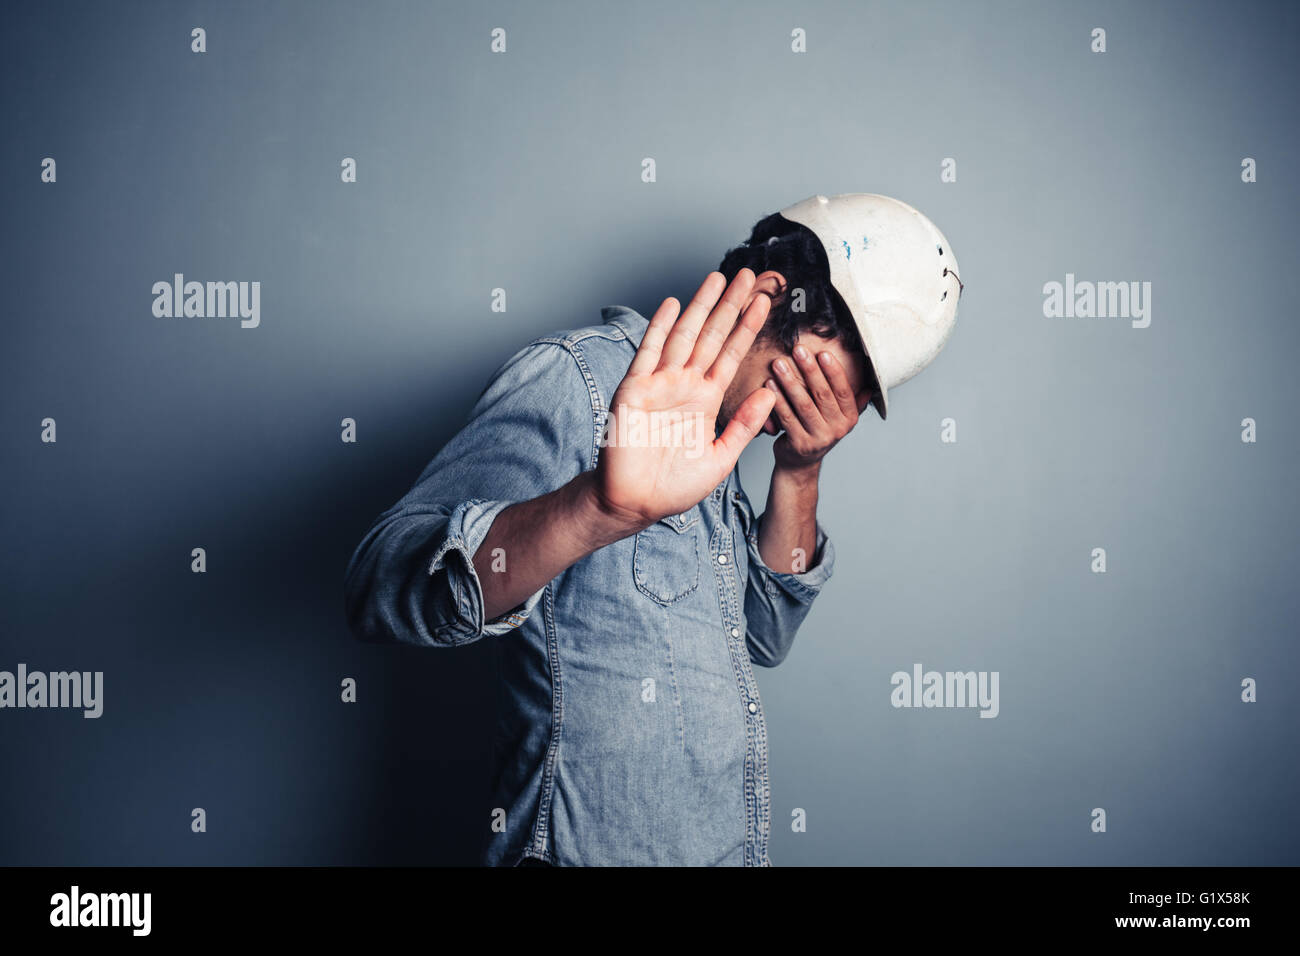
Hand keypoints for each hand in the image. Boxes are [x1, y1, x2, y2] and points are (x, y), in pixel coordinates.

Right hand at [593, 269, 776, 527]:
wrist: (636, 503)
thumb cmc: (675, 486)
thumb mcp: (721, 457)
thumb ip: (744, 424)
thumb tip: (770, 391)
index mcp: (706, 400)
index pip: (731, 355)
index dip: (748, 328)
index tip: (764, 302)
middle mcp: (684, 385)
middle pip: (712, 336)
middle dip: (730, 306)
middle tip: (749, 276)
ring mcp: (659, 384)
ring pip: (684, 336)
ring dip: (701, 307)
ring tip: (718, 278)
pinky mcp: (634, 390)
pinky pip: (648, 354)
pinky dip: (659, 329)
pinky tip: (673, 304)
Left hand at [765, 343, 869, 471]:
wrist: (800, 463)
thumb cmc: (817, 429)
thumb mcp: (838, 416)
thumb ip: (852, 400)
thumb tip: (871, 383)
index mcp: (850, 418)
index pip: (844, 390)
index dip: (833, 371)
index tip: (822, 352)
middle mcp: (838, 429)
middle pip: (822, 395)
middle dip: (809, 370)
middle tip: (797, 349)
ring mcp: (819, 439)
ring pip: (803, 404)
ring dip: (790, 381)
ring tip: (778, 363)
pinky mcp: (800, 445)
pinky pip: (787, 417)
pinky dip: (778, 399)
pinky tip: (769, 383)